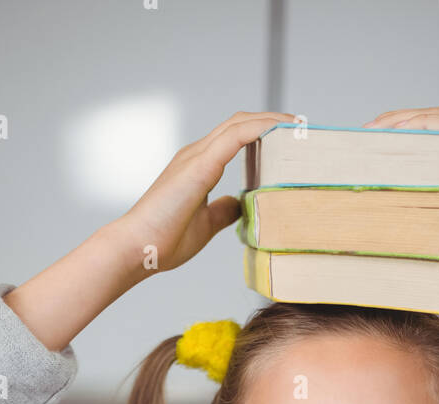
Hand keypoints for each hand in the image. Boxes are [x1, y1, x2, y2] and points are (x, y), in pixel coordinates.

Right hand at [117, 110, 296, 273]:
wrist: (137, 248)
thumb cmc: (164, 241)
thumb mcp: (205, 225)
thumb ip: (222, 212)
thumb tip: (240, 205)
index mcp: (198, 166)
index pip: (235, 137)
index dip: (262, 132)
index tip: (289, 139)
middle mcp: (196, 154)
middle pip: (240, 123)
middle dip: (272, 121)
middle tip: (301, 129)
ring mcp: (196, 156)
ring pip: (240, 124)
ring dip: (271, 120)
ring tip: (298, 126)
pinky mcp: (199, 165)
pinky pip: (236, 136)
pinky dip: (260, 129)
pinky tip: (280, 130)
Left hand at [362, 107, 438, 277]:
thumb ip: (434, 211)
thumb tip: (403, 212)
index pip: (422, 141)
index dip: (394, 138)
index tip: (365, 148)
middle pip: (426, 123)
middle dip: (392, 124)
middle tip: (361, 135)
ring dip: (406, 120)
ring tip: (378, 132)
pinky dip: (432, 129)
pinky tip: (409, 135)